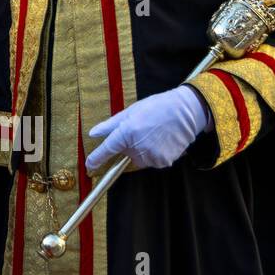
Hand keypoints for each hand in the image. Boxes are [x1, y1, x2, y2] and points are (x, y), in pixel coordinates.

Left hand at [86, 85, 212, 173]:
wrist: (185, 112)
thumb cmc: (156, 108)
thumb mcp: (130, 112)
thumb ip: (109, 125)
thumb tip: (93, 133)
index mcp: (127, 132)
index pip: (107, 149)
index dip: (96, 159)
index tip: (89, 166)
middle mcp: (138, 146)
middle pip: (125, 154)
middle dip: (128, 146)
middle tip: (141, 131)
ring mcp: (151, 156)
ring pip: (139, 159)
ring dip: (142, 151)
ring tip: (153, 134)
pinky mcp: (163, 162)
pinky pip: (152, 162)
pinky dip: (154, 154)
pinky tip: (161, 141)